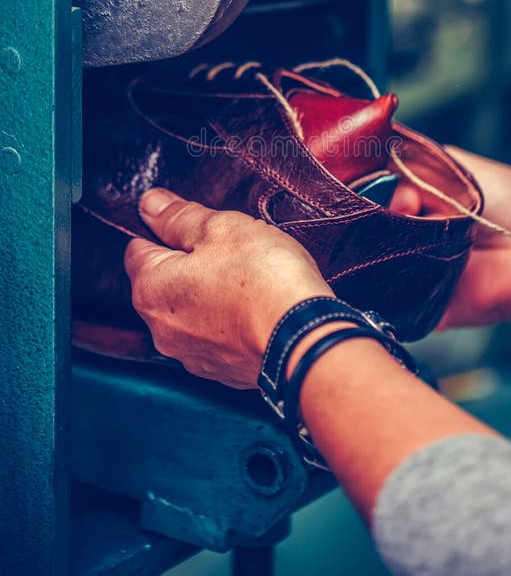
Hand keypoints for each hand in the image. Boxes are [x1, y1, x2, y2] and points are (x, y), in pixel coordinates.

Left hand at [124, 188, 332, 387]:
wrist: (306, 341)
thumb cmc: (263, 281)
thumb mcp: (220, 229)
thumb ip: (179, 216)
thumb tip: (150, 204)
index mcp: (151, 290)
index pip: (138, 249)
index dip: (165, 230)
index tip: (193, 224)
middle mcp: (162, 329)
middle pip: (165, 282)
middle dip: (190, 263)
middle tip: (229, 248)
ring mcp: (192, 355)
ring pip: (192, 310)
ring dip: (211, 293)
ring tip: (250, 278)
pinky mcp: (222, 371)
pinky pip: (217, 335)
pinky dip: (230, 321)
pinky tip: (257, 307)